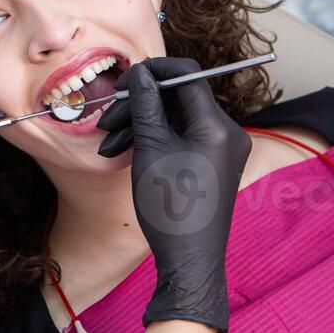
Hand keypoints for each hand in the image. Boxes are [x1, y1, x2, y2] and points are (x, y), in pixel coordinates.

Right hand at [96, 57, 250, 332]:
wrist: (189, 261)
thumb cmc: (171, 208)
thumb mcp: (151, 150)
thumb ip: (145, 105)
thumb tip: (141, 73)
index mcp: (217, 126)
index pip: (188, 75)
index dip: (154, 71)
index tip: (125, 82)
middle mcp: (227, 133)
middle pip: (179, 99)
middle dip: (140, 105)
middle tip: (107, 120)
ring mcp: (221, 150)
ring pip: (177, 121)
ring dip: (142, 125)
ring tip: (108, 145)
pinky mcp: (213, 164)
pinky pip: (183, 139)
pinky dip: (156, 141)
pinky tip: (125, 154)